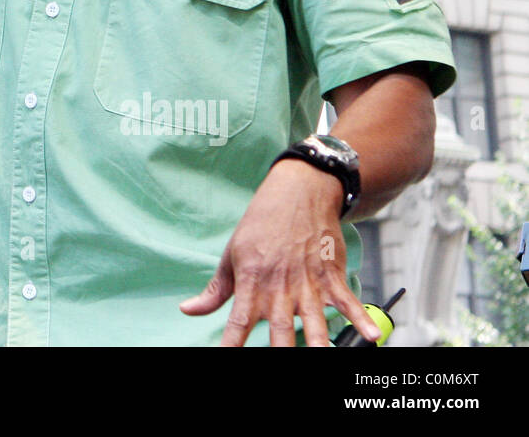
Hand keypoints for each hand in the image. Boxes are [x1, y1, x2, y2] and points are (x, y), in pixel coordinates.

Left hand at [178, 159, 381, 345]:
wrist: (297, 193)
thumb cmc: (261, 225)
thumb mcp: (232, 254)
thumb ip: (216, 290)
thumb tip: (188, 310)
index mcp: (251, 282)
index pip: (238, 322)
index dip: (231, 344)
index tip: (227, 359)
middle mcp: (280, 287)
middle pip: (280, 330)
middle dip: (281, 351)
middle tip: (280, 365)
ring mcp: (308, 283)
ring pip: (316, 321)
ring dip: (320, 343)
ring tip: (323, 358)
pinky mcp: (331, 276)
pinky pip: (348, 301)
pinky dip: (361, 319)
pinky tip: (372, 337)